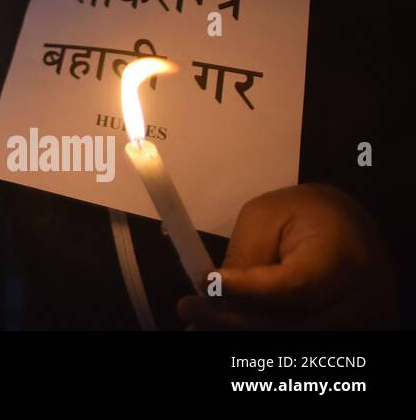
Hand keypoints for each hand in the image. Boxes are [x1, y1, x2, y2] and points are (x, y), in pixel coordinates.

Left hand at [177, 183, 396, 328]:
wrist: (351, 227)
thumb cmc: (305, 214)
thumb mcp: (267, 217)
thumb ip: (247, 256)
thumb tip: (214, 295)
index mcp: (342, 257)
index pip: (292, 286)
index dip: (246, 290)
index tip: (206, 283)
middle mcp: (360, 299)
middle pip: (289, 322)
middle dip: (233, 319)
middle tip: (190, 310)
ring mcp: (362, 324)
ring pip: (292, 335)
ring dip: (242, 329)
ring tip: (201, 321)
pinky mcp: (355, 333)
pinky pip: (302, 338)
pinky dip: (263, 331)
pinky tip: (229, 324)